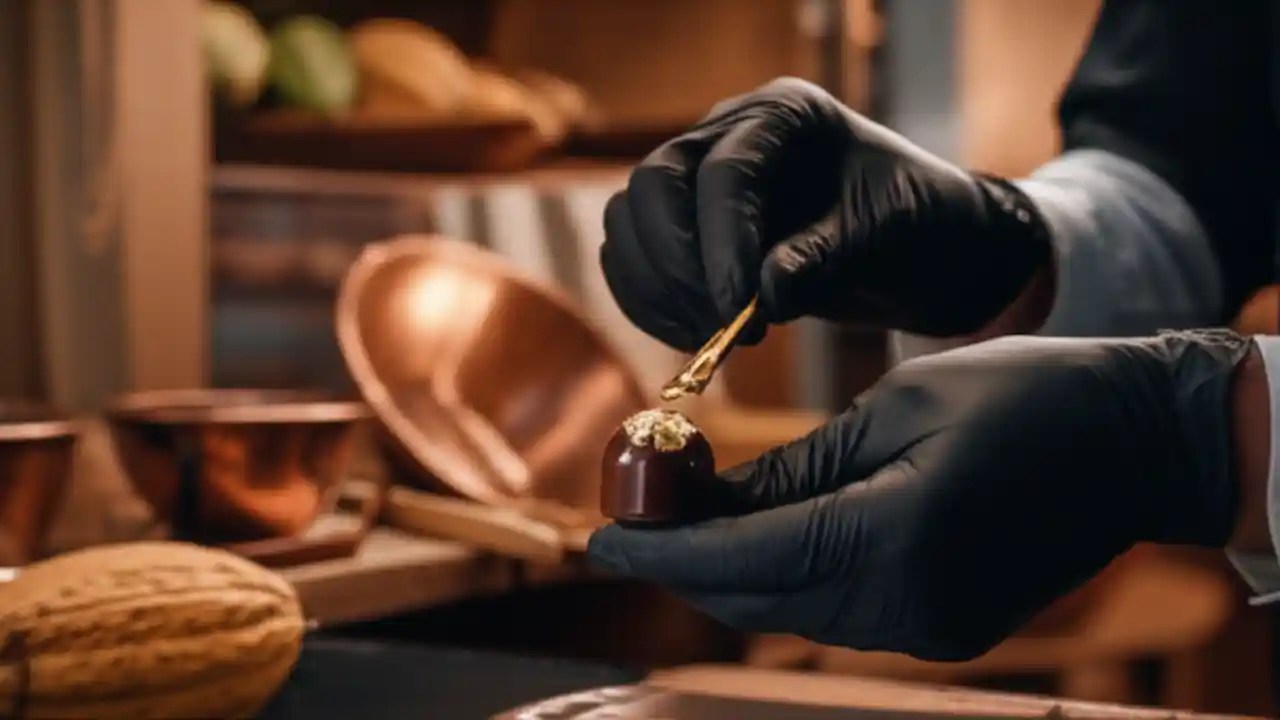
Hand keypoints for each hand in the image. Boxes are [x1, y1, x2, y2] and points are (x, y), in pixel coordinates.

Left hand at [588, 331, 1253, 659]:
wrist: (1132, 442)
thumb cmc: (1019, 395)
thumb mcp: (892, 409)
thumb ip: (791, 468)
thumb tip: (698, 496)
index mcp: (896, 533)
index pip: (742, 556)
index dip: (658, 549)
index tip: (593, 537)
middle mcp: (907, 601)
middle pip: (753, 598)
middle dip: (680, 560)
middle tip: (627, 516)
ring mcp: (928, 627)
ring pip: (786, 612)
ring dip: (726, 570)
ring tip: (681, 513)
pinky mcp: (940, 629)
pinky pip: (831, 613)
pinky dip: (780, 576)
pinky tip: (755, 531)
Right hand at [600, 77, 1051, 351]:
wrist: (922, 246)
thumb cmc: (913, 221)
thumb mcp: (881, 231)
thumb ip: (821, 255)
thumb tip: (763, 294)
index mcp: (783, 115)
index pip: (725, 170)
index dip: (723, 242)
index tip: (742, 309)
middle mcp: (726, 135)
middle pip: (654, 184)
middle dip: (677, 263)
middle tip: (721, 322)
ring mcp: (696, 180)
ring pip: (628, 222)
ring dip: (657, 288)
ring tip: (713, 337)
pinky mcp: (683, 230)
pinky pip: (631, 261)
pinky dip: (647, 304)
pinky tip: (692, 338)